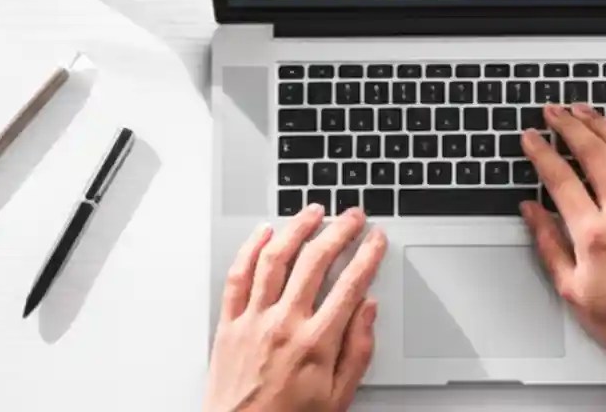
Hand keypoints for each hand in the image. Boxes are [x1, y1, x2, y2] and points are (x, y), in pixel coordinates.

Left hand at [204, 205, 386, 411]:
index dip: (368, 255)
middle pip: (315, 261)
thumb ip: (358, 350)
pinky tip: (264, 233)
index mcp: (316, 343)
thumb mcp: (339, 397)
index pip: (350, 284)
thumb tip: (369, 309)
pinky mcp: (229, 323)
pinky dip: (250, 249)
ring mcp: (253, 320)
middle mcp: (284, 325)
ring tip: (313, 212)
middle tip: (352, 216)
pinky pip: (238, 276)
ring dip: (297, 229)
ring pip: (275, 259)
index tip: (377, 239)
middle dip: (339, 231)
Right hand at [520, 104, 605, 411]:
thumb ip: (548, 244)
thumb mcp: (571, 288)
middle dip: (568, 126)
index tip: (530, 138)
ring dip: (602, 123)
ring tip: (584, 110)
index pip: (559, 178)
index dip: (540, 152)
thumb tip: (531, 211)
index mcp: (594, 234)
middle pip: (593, 153)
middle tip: (553, 112)